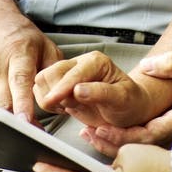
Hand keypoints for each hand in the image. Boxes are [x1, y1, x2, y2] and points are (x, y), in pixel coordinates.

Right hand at [0, 8, 62, 119]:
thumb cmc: (22, 38)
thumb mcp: (46, 46)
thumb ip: (55, 72)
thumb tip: (62, 100)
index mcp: (17, 52)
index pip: (19, 81)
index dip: (23, 103)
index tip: (26, 121)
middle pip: (4, 102)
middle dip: (18, 121)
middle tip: (34, 132)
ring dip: (8, 119)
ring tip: (23, 119)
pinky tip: (8, 108)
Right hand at [34, 50, 151, 127]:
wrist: (129, 109)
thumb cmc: (129, 102)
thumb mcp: (122, 98)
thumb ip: (101, 93)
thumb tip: (78, 90)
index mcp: (96, 62)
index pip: (72, 73)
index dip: (61, 88)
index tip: (52, 100)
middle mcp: (80, 64)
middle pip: (52, 72)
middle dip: (55, 93)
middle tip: (69, 108)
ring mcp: (70, 75)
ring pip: (43, 79)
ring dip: (48, 97)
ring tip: (67, 108)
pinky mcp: (62, 86)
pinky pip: (43, 90)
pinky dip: (47, 101)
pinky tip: (63, 108)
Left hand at [81, 52, 171, 156]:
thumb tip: (147, 66)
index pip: (151, 134)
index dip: (125, 134)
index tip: (102, 127)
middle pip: (142, 148)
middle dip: (114, 142)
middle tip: (88, 133)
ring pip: (141, 151)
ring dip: (115, 144)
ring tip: (88, 134)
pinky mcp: (170, 141)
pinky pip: (144, 147)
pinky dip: (124, 142)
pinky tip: (104, 134)